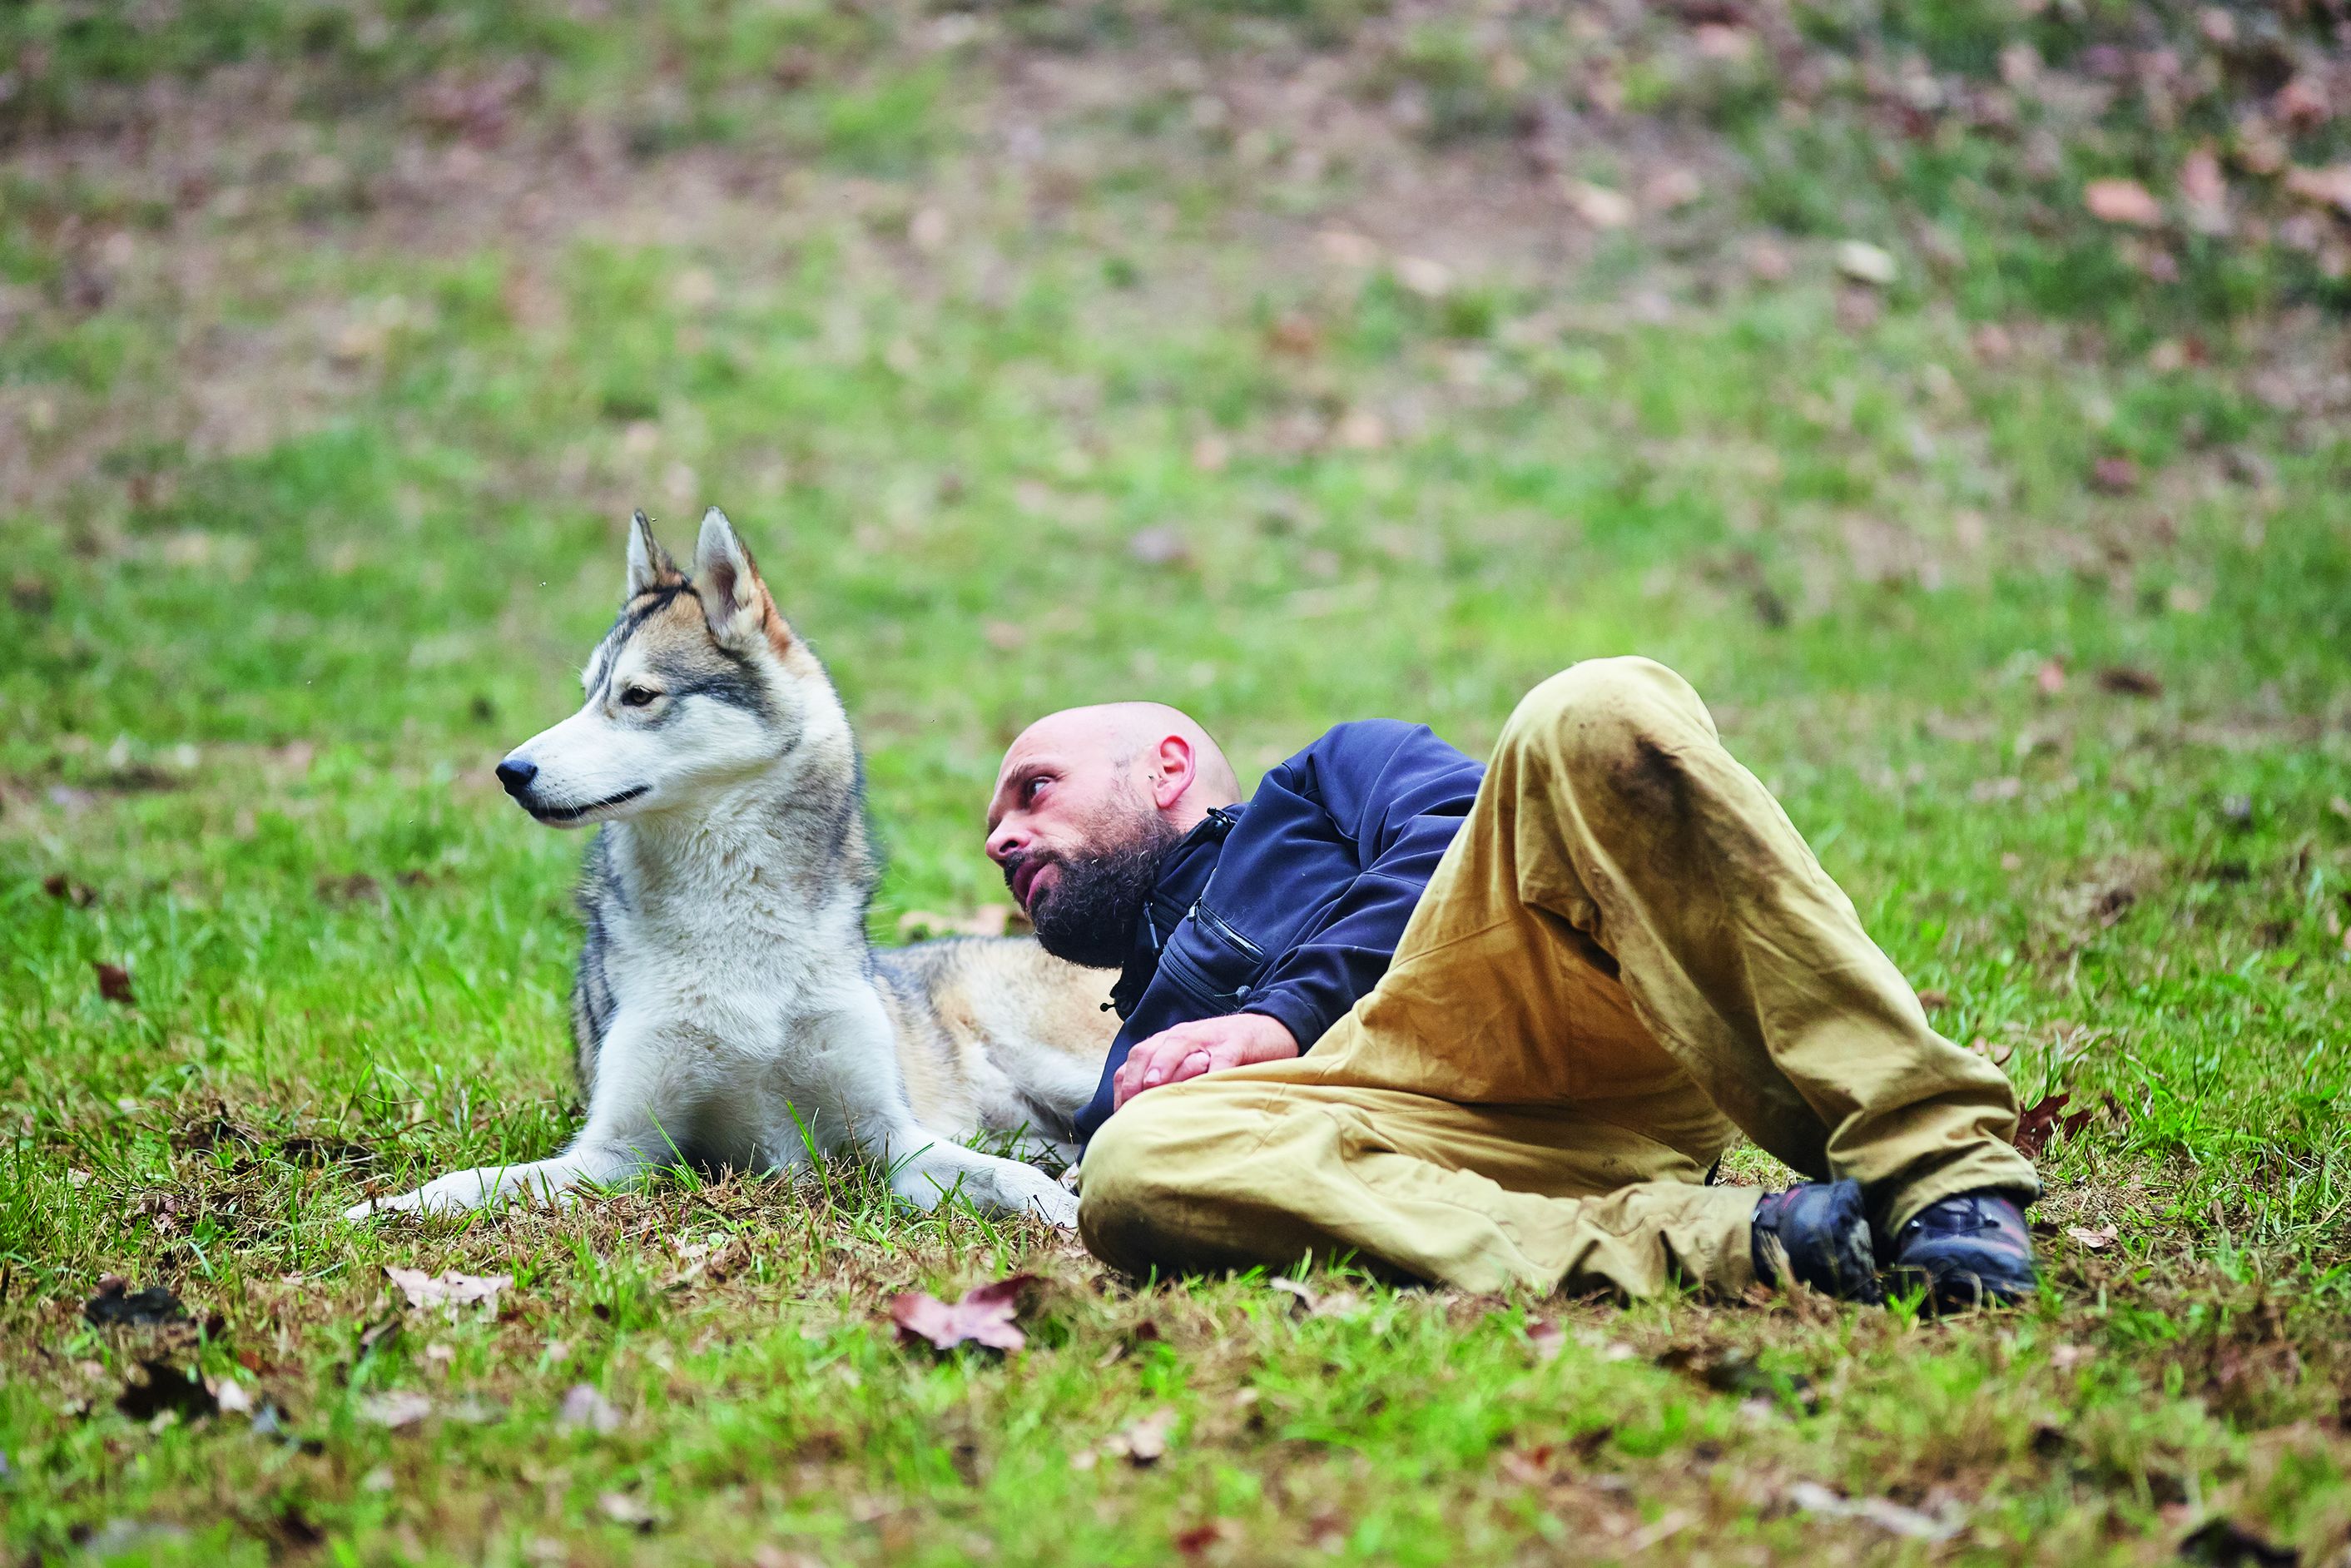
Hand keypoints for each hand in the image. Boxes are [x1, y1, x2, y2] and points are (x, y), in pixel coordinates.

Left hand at [1111, 1012, 1298, 1110]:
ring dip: (1163, 1064)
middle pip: (1149, 1049)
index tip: (1118, 1114)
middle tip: (1128, 1102)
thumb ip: (1173, 1082)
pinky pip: (1221, 1058)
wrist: (1270, 1029)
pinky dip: (1212, 1073)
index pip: (1136, 1059)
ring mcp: (1209, 1038)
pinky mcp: (1235, 1044)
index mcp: (1169, 1042)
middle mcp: (1184, 1036)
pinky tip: (1205, 1089)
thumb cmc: (1227, 1055)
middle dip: (1134, 1075)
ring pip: (1179, 1045)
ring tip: (1153, 1084)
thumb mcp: (1195, 1064)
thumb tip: (1145, 1117)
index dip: (1123, 1084)